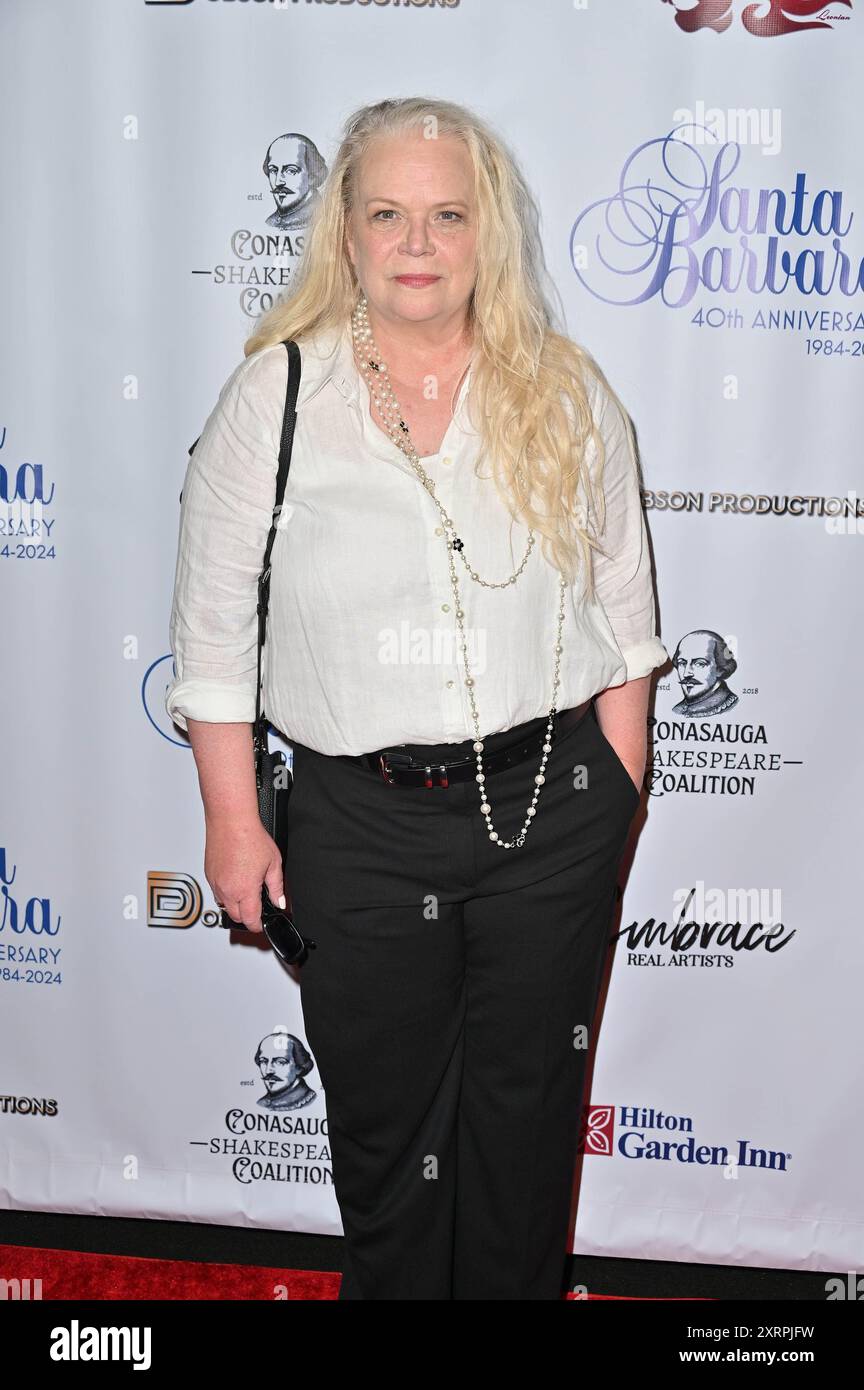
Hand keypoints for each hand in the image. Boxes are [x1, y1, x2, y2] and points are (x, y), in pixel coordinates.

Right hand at [205, 816, 287, 932]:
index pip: (250, 920)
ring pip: (224, 905)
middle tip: (257, 909)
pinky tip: (235, 880)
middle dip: (247, 916)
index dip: (258, 925)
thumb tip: (279, 901)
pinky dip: (225, 893)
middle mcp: (227, 890)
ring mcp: (215, 883)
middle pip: (236, 916)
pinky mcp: (208, 875)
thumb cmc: (250, 837)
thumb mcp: (273, 863)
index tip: (262, 924)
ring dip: (235, 905)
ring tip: (246, 893)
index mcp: (245, 890)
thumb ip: (276, 887)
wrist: (231, 821)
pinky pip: (216, 892)